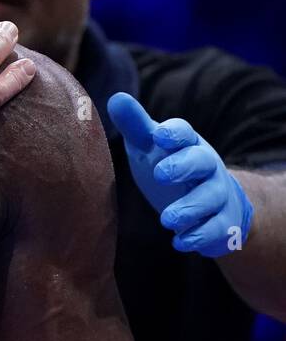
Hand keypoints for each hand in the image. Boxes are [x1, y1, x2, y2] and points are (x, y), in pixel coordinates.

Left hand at [106, 93, 253, 256]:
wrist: (210, 201)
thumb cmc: (170, 165)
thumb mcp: (150, 146)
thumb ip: (135, 126)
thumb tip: (116, 98)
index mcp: (186, 144)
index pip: (184, 132)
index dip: (173, 133)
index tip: (158, 136)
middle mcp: (207, 166)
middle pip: (202, 162)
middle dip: (183, 167)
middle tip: (160, 176)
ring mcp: (218, 194)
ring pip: (211, 198)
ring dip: (190, 209)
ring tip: (167, 220)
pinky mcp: (224, 223)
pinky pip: (218, 230)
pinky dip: (200, 237)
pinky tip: (180, 242)